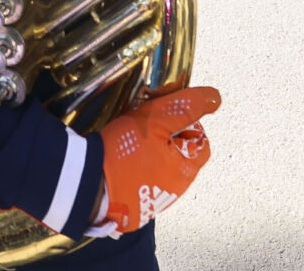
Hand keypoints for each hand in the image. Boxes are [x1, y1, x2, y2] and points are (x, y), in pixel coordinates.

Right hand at [97, 86, 220, 232]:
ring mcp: (155, 200)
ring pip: (162, 166)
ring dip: (151, 152)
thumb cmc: (123, 151)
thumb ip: (186, 107)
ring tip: (130, 142)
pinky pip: (143, 180)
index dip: (184, 122)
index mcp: (186, 170)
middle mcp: (175, 190)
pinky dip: (137, 168)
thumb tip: (215, 97)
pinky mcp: (135, 206)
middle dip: (166, 137)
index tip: (162, 117)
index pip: (200, 140)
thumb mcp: (156, 118)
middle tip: (144, 127)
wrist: (88, 184)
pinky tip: (122, 159)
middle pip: (181, 153)